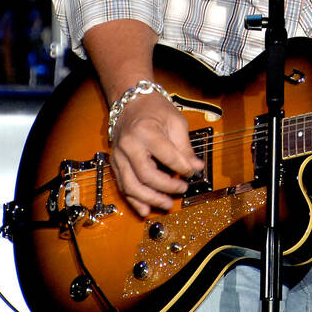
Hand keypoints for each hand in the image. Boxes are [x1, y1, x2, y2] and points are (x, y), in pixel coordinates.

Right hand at [109, 92, 202, 215]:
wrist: (131, 102)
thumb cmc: (154, 109)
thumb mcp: (176, 122)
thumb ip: (185, 147)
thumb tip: (196, 167)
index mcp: (145, 131)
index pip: (166, 156)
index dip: (182, 168)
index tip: (192, 172)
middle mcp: (128, 145)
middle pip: (146, 175)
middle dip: (166, 187)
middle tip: (182, 189)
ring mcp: (119, 155)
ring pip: (131, 186)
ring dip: (150, 199)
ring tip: (167, 204)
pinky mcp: (115, 163)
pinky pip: (122, 186)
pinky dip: (134, 201)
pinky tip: (145, 210)